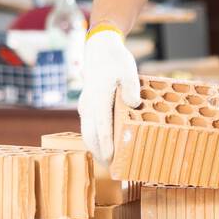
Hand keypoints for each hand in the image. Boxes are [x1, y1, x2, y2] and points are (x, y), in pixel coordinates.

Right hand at [77, 28, 140, 165]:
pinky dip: (96, 140)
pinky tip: (106, 148)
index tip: (111, 158)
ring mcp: (85, 106)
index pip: (101, 125)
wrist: (99, 48)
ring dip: (96, 149)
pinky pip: (89, 127)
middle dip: (100, 153)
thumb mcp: (128, 70)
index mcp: (98, 97)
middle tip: (113, 169)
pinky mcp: (87, 107)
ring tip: (110, 163)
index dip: (106, 144)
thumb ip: (131, 88)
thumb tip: (133, 105)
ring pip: (87, 133)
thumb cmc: (116, 60)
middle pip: (91, 135)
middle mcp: (88, 105)